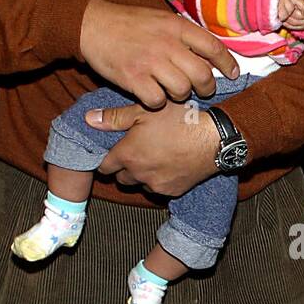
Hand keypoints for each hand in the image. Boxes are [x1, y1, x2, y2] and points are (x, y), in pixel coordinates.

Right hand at [78, 0, 238, 109]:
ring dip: (180, 95)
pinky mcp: (134, 78)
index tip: (233, 74)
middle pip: (202, 75)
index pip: (213, 46)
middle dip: (207, 87)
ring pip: (182, 90)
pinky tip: (152, 95)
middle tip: (203, 91)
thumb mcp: (160, 19)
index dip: (227, 63)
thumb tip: (208, 52)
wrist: (91, 25)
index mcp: (176, 26)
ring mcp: (150, 62)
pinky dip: (157, 102)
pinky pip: (157, 100)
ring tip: (172, 90)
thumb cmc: (128, 23)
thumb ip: (182, 34)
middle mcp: (167, 44)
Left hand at [91, 98, 220, 195]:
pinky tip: (168, 165)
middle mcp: (138, 174)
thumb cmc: (179, 120)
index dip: (106, 159)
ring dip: (141, 175)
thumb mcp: (143, 111)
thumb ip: (114, 118)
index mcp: (127, 155)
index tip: (114, 152)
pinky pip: (158, 190)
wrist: (214, 138)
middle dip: (124, 168)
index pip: (104, 166)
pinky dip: (159, 180)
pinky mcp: (172, 192)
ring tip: (154, 158)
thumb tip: (89, 119)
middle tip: (135, 152)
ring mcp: (156, 185)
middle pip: (120, 178)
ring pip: (139, 185)